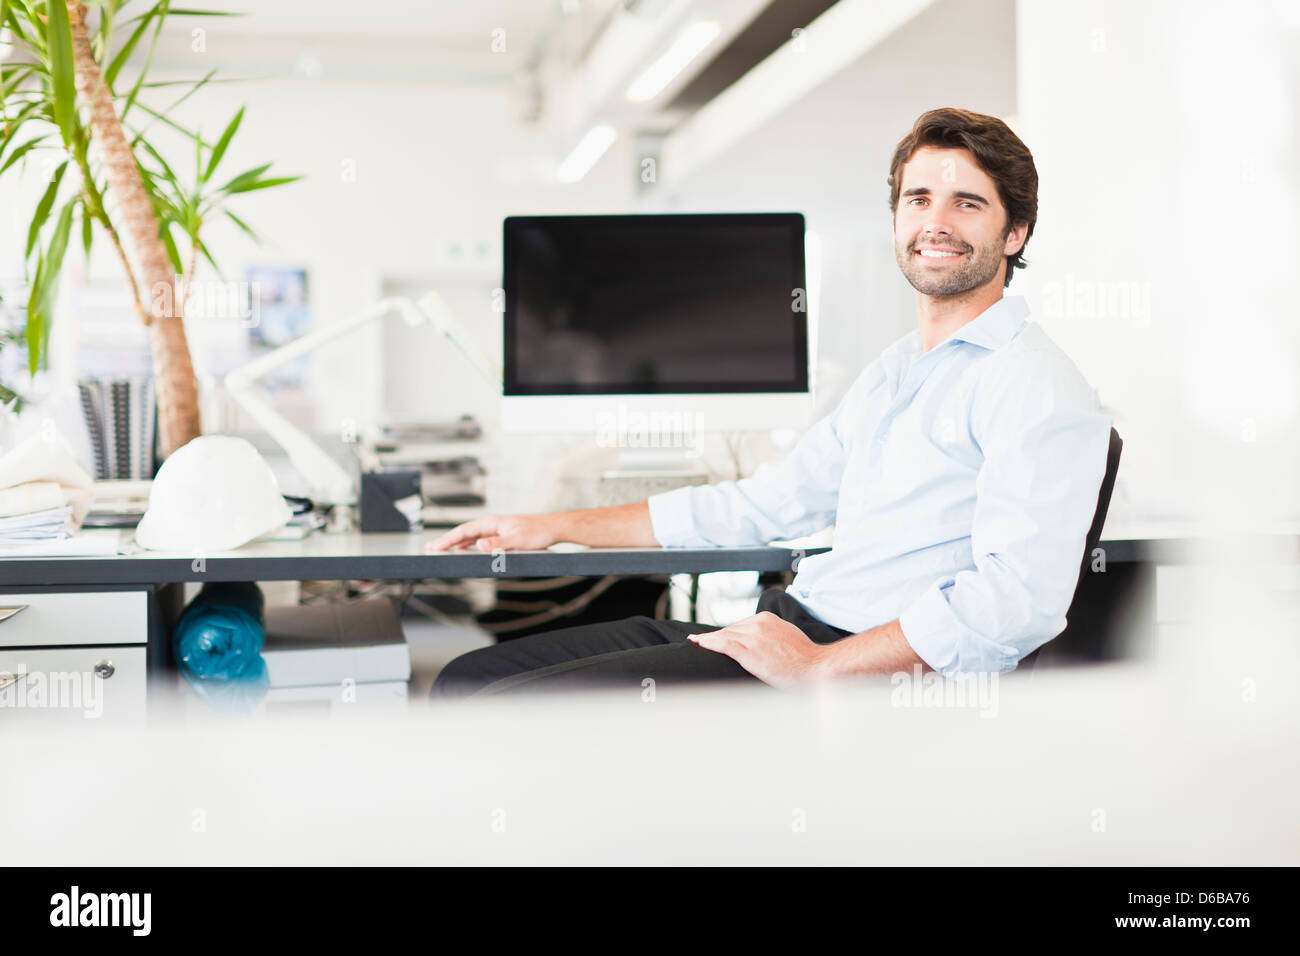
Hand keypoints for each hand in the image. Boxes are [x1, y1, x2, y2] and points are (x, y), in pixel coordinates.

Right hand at [427, 514, 558, 552]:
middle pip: (464, 532)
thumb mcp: (517, 540)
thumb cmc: (537, 532)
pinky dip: (468, 544)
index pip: (465, 531)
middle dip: (447, 540)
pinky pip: (479, 540)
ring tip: (441, 548)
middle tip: (430, 547)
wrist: (552, 528)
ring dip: (456, 542)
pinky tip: (463, 549)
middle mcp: (492, 524)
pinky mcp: (501, 535)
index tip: (434, 546)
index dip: (448, 539)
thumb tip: (479, 545)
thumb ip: (497, 544)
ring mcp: (495, 529)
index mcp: (493, 522)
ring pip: (470, 536)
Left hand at [688, 611, 830, 688]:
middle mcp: (758, 624)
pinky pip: (724, 645)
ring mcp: (753, 637)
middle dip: (716, 637)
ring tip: (696, 642)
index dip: (726, 632)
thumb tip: (761, 642)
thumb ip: (771, 634)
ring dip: (707, 640)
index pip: (740, 625)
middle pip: (730, 630)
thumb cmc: (804, 658)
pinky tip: (699, 644)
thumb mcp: (786, 636)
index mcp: (767, 619)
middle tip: (700, 642)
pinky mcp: (750, 651)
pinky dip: (709, 643)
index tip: (715, 637)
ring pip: (724, 636)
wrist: (815, 667)